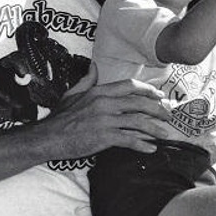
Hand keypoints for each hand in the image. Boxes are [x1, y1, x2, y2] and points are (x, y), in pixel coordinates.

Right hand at [46, 62, 170, 157]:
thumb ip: (87, 80)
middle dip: (158, 109)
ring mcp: (105, 120)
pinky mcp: (103, 137)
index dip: (148, 90)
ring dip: (155, 128)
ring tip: (165, 134)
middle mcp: (104, 103)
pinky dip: (142, 145)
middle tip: (168, 116)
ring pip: (138, 122)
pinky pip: (129, 140)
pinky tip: (151, 149)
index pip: (130, 86)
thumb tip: (94, 66)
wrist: (47, 138)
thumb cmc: (59, 118)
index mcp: (99, 91)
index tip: (159, 95)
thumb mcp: (72, 94)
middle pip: (139, 103)